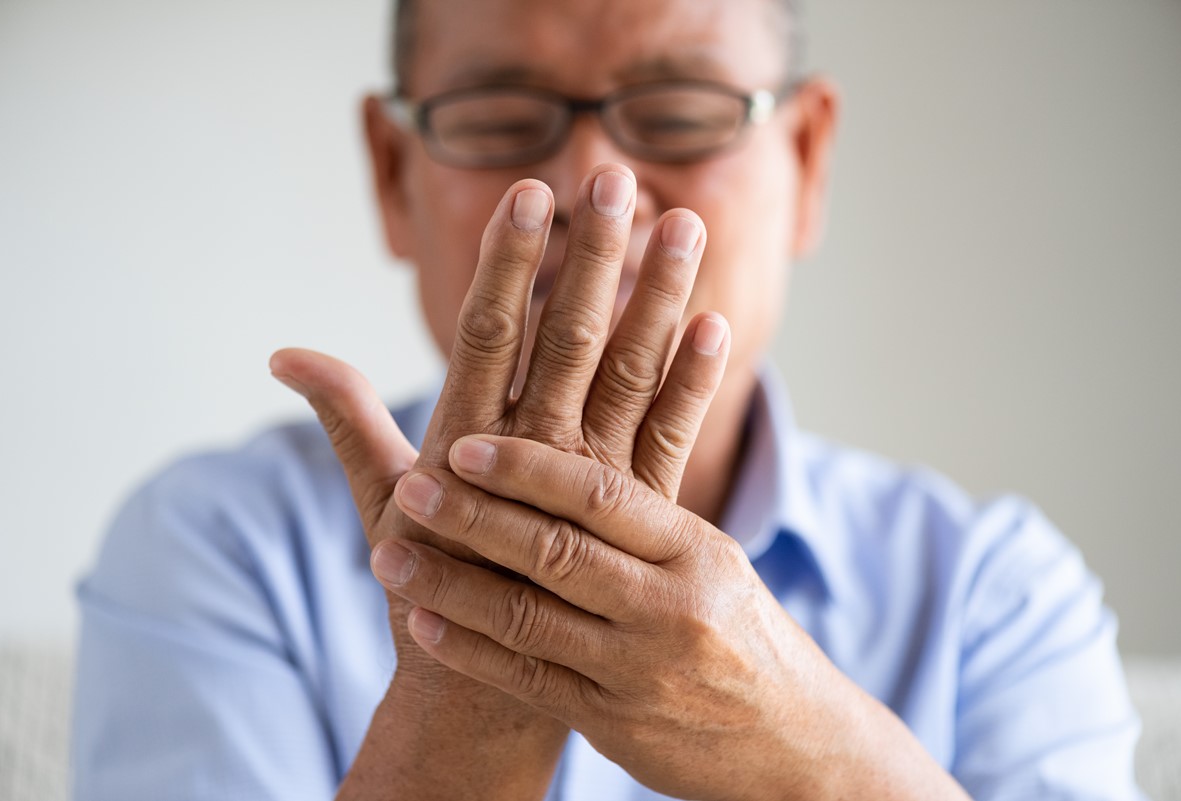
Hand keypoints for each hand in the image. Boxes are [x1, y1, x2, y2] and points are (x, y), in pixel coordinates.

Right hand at [269, 162, 735, 797]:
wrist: (487, 687)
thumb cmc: (426, 582)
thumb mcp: (378, 499)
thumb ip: (346, 419)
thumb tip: (284, 354)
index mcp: (466, 442)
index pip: (490, 333)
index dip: (511, 263)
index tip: (532, 193)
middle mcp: (532, 454)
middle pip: (569, 337)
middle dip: (594, 255)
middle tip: (616, 176)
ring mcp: (591, 483)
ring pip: (630, 373)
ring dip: (658, 297)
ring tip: (685, 224)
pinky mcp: (636, 513)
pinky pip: (671, 438)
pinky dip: (694, 383)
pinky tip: (717, 324)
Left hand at [377, 436, 970, 800]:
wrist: (792, 740)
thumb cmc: (737, 628)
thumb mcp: (712, 556)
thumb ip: (645, 504)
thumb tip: (604, 404)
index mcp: (694, 549)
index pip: (603, 498)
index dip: (530, 470)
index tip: (466, 444)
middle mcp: (669, 606)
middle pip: (556, 553)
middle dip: (474, 519)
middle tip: (410, 489)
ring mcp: (638, 669)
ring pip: (529, 619)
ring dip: (450, 586)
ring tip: (388, 557)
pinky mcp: (613, 723)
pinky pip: (528, 678)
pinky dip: (470, 649)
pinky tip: (422, 622)